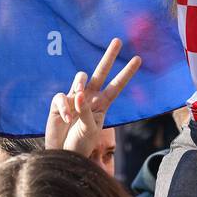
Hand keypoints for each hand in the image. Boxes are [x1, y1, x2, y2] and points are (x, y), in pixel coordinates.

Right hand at [44, 38, 140, 159]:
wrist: (63, 154)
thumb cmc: (80, 144)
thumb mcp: (89, 130)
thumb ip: (85, 111)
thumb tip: (79, 94)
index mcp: (102, 104)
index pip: (117, 85)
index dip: (127, 72)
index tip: (138, 59)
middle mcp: (89, 97)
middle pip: (100, 72)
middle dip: (109, 56)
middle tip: (118, 41)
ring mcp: (74, 98)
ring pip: (80, 77)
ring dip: (80, 84)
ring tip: (78, 99)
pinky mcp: (59, 103)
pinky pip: (62, 96)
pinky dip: (64, 106)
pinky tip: (65, 118)